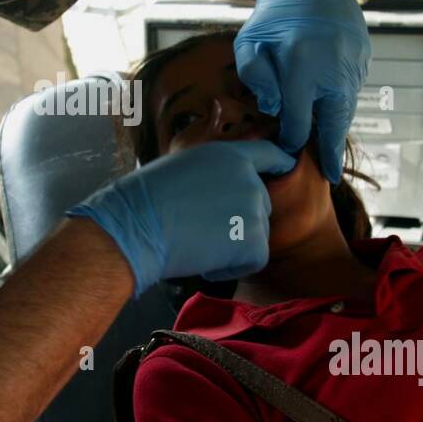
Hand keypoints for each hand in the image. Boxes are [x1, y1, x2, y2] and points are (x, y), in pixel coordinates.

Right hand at [65, 139, 295, 298]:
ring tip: (198, 243)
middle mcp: (249, 178)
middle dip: (240, 220)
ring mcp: (253, 209)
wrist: (136, 227)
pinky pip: (254, 259)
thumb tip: (222, 189)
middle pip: (261, 203)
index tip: (287, 167)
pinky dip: (232, 267)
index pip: (270, 154)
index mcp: (231, 154)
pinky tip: (206, 262)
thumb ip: (213, 172)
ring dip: (234, 244)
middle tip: (203, 228)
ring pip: (258, 233)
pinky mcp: (253, 240)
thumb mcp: (183, 166)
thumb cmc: (145, 198)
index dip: (279, 163)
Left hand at [234, 0, 370, 183]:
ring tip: (331, 151)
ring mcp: (353, 63)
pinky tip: (332, 116)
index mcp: (301, 66)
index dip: (293, 140)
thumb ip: (256, 79)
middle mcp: (333, 67)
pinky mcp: (363, 58)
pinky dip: (343, 104)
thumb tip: (273, 108)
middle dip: (331, 150)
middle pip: (334, 121)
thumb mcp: (249, 44)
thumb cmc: (272, 18)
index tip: (288, 150)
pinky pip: (352, 90)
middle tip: (331, 174)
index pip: (299, 119)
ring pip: (346, 106)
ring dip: (338, 127)